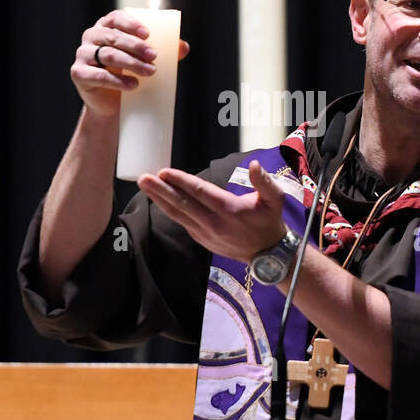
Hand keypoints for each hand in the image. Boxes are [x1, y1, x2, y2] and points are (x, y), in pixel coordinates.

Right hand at [71, 10, 189, 118]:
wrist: (111, 104)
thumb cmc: (128, 74)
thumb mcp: (144, 60)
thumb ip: (163, 51)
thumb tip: (184, 46)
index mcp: (106, 26)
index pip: (116, 18)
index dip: (131, 23)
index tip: (148, 34)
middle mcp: (91, 37)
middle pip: (114, 37)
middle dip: (136, 46)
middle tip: (154, 56)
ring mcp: (83, 54)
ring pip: (108, 55)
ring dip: (131, 63)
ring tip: (150, 72)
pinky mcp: (79, 73)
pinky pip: (98, 75)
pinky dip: (118, 80)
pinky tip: (133, 85)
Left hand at [138, 160, 287, 263]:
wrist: (267, 254)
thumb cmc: (270, 221)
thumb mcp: (275, 199)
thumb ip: (264, 182)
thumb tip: (255, 165)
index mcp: (230, 210)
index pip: (200, 192)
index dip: (181, 181)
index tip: (165, 171)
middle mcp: (214, 223)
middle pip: (183, 204)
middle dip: (161, 190)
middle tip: (144, 178)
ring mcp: (206, 233)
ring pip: (178, 215)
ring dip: (160, 200)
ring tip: (145, 187)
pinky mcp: (202, 239)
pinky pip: (183, 223)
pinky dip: (170, 211)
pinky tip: (160, 200)